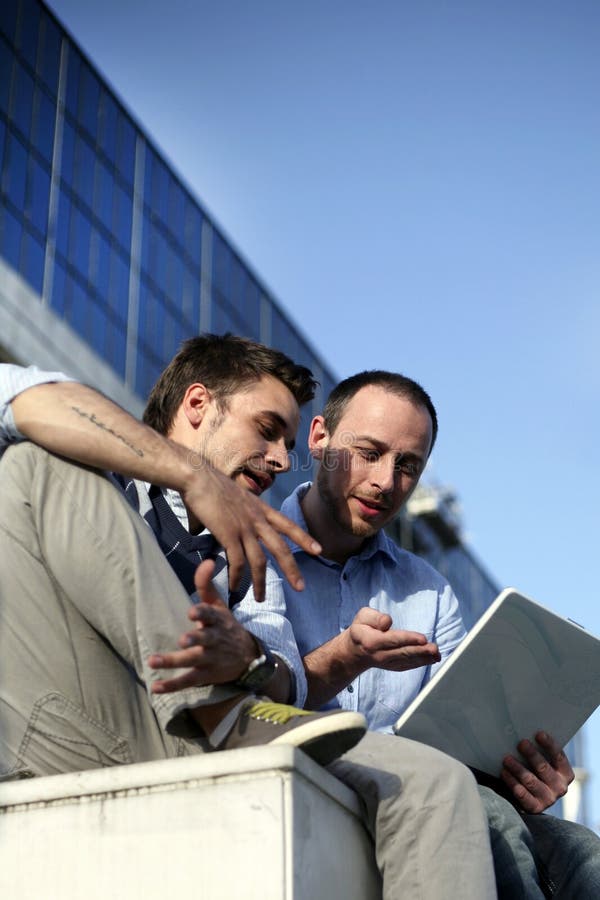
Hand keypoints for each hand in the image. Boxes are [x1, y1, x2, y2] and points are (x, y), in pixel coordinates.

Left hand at [149, 559, 258, 692]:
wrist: (249, 657)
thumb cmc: (227, 627)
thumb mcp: (219, 606)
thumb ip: (207, 585)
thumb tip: (207, 561)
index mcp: (218, 621)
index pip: (211, 615)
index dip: (202, 613)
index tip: (192, 612)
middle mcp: (214, 640)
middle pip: (204, 640)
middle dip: (195, 639)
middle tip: (183, 640)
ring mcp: (209, 659)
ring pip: (191, 661)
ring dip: (173, 661)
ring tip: (153, 661)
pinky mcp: (204, 675)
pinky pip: (187, 681)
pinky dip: (171, 685)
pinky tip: (155, 687)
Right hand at [181, 464, 320, 600]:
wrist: (199, 478)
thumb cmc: (211, 485)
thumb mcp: (237, 497)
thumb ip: (240, 514)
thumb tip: (236, 525)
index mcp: (261, 509)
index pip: (288, 525)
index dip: (304, 538)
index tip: (318, 550)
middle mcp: (257, 519)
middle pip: (281, 548)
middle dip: (292, 569)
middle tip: (300, 587)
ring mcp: (244, 528)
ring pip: (259, 561)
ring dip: (261, 583)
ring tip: (261, 598)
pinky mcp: (228, 534)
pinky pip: (237, 562)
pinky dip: (237, 577)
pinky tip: (234, 587)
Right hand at [345, 607, 440, 672]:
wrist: (354, 652)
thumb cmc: (361, 629)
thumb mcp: (362, 617)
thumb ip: (374, 617)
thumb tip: (387, 622)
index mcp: (371, 641)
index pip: (393, 640)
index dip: (409, 639)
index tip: (423, 638)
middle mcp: (380, 655)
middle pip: (403, 652)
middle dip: (421, 651)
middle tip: (434, 648)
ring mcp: (387, 663)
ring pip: (408, 660)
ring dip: (424, 658)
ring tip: (437, 654)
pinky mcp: (393, 667)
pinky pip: (408, 665)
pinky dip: (421, 662)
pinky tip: (432, 659)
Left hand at [500, 731, 573, 813]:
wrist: (531, 798)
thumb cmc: (535, 771)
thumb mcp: (542, 762)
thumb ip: (540, 751)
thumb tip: (526, 731)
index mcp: (565, 773)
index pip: (559, 757)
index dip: (549, 745)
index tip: (538, 734)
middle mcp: (560, 787)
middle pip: (544, 768)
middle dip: (531, 754)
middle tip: (521, 743)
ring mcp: (548, 799)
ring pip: (531, 781)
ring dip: (518, 768)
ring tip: (507, 758)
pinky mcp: (535, 808)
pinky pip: (522, 794)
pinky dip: (512, 782)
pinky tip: (504, 772)